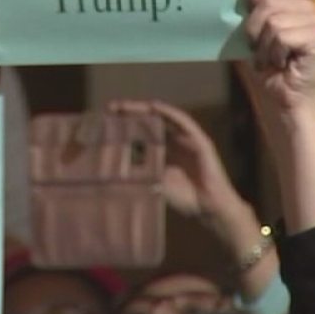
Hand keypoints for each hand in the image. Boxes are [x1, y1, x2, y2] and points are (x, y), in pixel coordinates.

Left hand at [108, 99, 244, 224]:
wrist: (210, 208)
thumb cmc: (185, 198)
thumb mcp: (157, 184)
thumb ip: (142, 175)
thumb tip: (114, 174)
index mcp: (162, 151)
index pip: (141, 133)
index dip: (124, 126)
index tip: (104, 122)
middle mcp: (174, 141)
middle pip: (149, 121)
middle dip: (130, 113)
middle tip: (109, 108)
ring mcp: (187, 139)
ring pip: (163, 117)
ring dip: (144, 109)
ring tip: (126, 105)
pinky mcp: (199, 140)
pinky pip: (183, 121)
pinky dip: (168, 112)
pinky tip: (154, 107)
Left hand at [240, 0, 314, 113]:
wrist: (281, 98)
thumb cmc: (265, 68)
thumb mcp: (248, 36)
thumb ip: (245, 14)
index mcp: (288, 0)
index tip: (246, 11)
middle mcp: (304, 5)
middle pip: (266, 2)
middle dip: (254, 31)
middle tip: (262, 50)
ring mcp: (313, 19)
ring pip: (273, 21)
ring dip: (265, 47)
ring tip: (273, 59)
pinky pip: (282, 36)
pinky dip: (275, 54)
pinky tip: (283, 63)